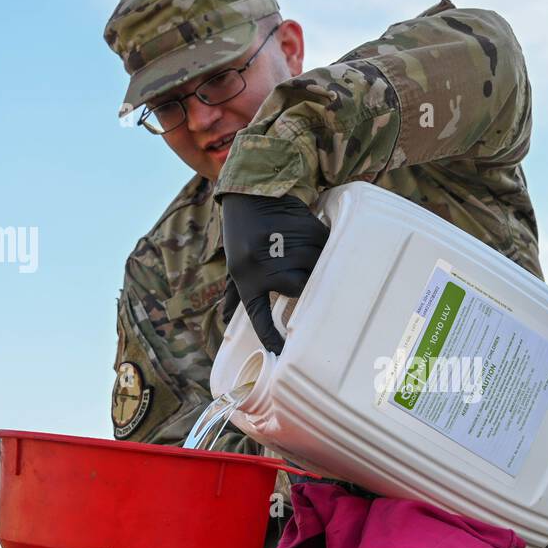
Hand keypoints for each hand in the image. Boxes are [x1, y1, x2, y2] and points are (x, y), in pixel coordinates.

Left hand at [219, 193, 329, 353]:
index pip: (259, 315)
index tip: (281, 353)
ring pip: (315, 268)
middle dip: (304, 283)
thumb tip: (224, 317)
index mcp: (247, 277)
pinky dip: (322, 246)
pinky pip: (324, 248)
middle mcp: (264, 266)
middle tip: (303, 275)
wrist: (250, 194)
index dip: (271, 337)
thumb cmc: (242, 233)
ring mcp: (286, 247)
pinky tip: (314, 240)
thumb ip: (235, 290)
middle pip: (298, 288)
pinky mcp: (304, 231)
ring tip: (308, 253)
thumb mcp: (234, 262)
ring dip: (315, 263)